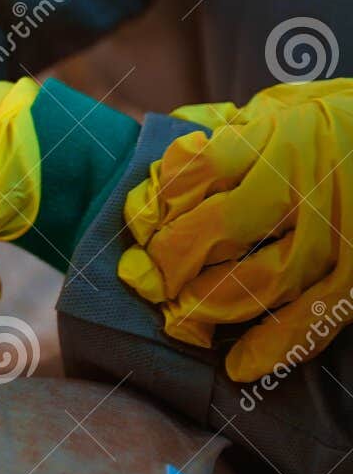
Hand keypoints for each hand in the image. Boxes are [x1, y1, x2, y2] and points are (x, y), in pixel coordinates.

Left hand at [119, 79, 352, 381]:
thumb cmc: (325, 123)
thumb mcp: (274, 106)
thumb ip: (220, 128)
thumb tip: (163, 165)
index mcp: (279, 132)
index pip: (197, 171)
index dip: (159, 202)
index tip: (139, 224)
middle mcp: (307, 181)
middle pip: (219, 228)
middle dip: (170, 261)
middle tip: (142, 279)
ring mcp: (336, 229)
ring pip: (261, 278)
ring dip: (208, 304)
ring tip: (177, 316)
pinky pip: (317, 315)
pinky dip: (276, 345)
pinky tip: (239, 366)